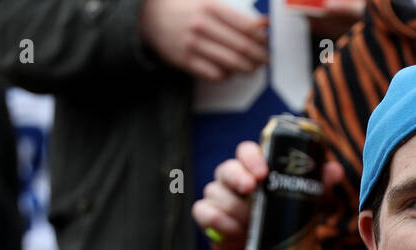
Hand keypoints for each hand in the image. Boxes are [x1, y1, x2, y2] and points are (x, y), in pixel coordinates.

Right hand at [138, 0, 268, 81]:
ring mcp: (192, 44)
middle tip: (265, 60)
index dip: (262, 38)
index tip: (267, 43)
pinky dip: (227, 76)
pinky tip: (230, 72)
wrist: (148, 15)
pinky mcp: (184, 61)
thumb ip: (235, 13)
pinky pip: (214, 74)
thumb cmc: (183, 7)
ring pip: (231, 63)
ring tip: (252, 68)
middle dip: (259, 57)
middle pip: (242, 47)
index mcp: (210, 6)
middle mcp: (201, 25)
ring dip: (247, 69)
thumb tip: (263, 23)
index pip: (246, 27)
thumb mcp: (207, 1)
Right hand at [192, 139, 343, 249]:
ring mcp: (218, 196)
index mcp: (253, 168)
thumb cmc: (284, 216)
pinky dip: (217, 220)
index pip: (246, 152)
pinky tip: (232, 230)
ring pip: (217, 193)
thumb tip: (334, 170)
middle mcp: (232, 177)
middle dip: (238, 177)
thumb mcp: (304, 201)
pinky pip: (204, 212)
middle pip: (227, 168)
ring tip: (251, 223)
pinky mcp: (208, 216)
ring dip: (234, 207)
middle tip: (252, 189)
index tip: (264, 171)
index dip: (251, 158)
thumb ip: (317, 184)